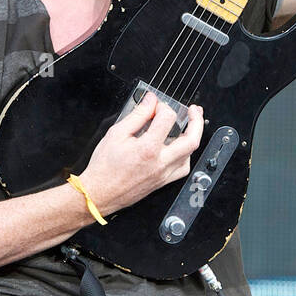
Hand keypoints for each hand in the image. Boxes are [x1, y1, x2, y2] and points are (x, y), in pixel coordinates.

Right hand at [78, 92, 203, 217]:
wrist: (99, 193)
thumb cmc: (104, 167)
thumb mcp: (116, 134)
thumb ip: (137, 115)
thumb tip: (150, 101)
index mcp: (148, 149)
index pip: (167, 119)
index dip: (162, 106)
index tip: (155, 104)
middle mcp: (160, 163)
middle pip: (191, 140)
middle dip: (196, 121)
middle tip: (194, 110)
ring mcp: (163, 175)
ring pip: (190, 155)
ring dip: (191, 138)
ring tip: (187, 127)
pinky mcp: (162, 182)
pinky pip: (182, 168)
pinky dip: (184, 155)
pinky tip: (178, 147)